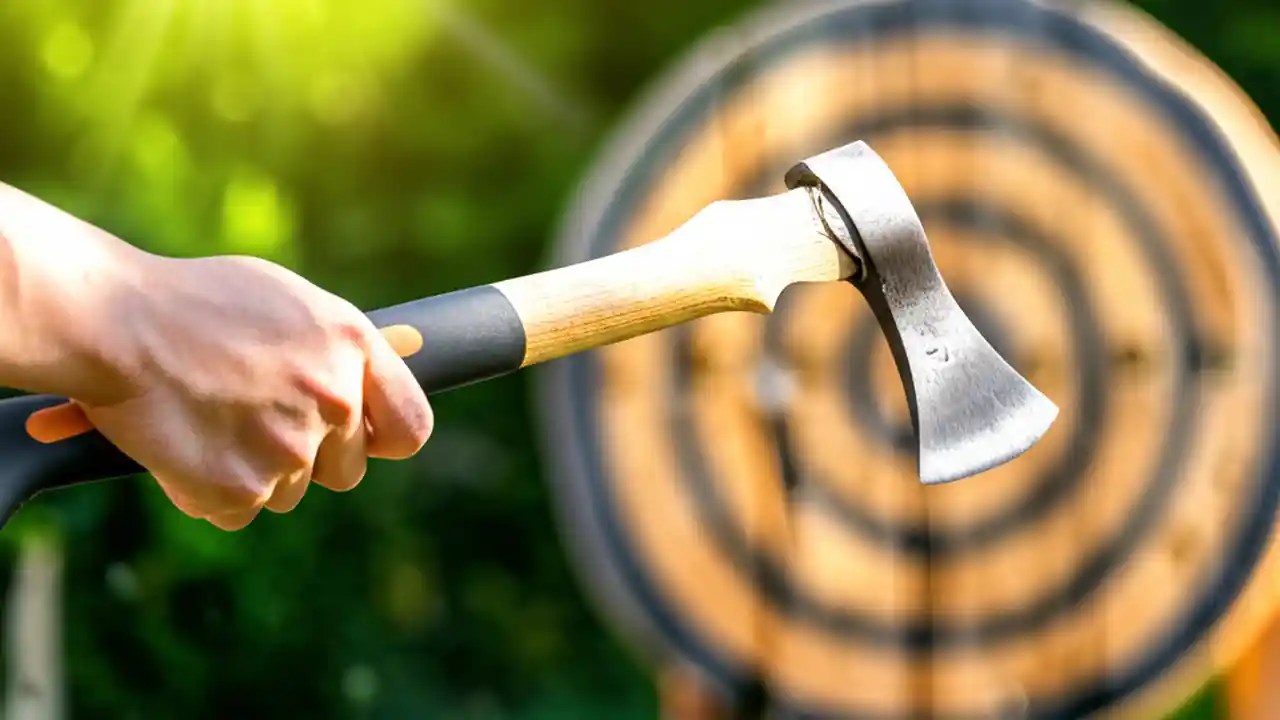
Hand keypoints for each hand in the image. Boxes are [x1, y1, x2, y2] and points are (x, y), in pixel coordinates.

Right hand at [79, 253, 432, 529]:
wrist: (112, 323)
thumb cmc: (195, 303)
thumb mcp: (289, 303)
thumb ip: (337, 348)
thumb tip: (379, 373)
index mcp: (352, 347)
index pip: (411, 426)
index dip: (386, 439)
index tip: (366, 440)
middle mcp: (332, 400)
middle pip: (346, 470)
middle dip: (310, 456)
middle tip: (256, 421)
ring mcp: (289, 449)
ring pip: (289, 491)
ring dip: (255, 470)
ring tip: (209, 419)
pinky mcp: (241, 489)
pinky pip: (239, 512)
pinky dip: (211, 491)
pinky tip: (185, 446)